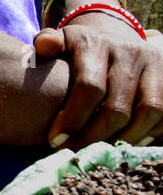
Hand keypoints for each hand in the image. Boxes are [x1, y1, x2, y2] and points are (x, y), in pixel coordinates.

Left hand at [34, 14, 162, 147]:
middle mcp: (130, 52)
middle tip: (74, 153)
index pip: (89, 86)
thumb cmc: (81, 53)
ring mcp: (155, 66)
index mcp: (98, 43)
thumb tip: (43, 47)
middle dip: (93, 137)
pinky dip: (149, 134)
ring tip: (101, 152)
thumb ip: (48, 43)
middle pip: (117, 107)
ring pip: (148, 112)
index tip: (55, 140)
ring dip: (123, 140)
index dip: (73, 119)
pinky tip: (125, 144)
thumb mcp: (62, 43)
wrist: (118, 41)